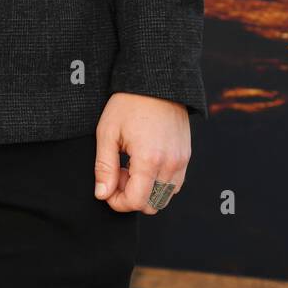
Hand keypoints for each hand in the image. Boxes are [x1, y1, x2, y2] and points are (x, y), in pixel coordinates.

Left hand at [93, 92, 189, 213]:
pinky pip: (174, 184)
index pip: (135, 202)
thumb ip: (104, 167)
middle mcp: (170, 164)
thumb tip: (102, 195)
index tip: (107, 187)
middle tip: (118, 173)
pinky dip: (159, 183)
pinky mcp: (186, 156)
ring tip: (131, 166)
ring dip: (146, 191)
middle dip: (131, 197)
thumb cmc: (128, 104)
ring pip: (164, 197)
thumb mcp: (108, 132)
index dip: (117, 202)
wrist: (156, 81)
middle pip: (151, 205)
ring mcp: (181, 161)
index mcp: (149, 160)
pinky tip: (145, 162)